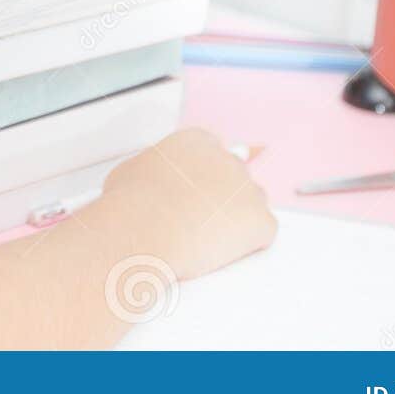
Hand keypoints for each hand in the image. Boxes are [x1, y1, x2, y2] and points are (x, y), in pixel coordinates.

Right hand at [102, 128, 276, 279]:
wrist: (145, 229)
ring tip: (206, 240)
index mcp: (197, 141)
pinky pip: (263, 232)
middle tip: (198, 222)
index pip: (213, 154)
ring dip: (235, 221)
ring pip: (251, 205)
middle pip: (234, 178)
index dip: (204, 179)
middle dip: (221, 199)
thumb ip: (153, 168)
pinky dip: (248, 245)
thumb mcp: (132, 170)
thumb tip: (151, 179)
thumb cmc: (131, 203)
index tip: (196, 196)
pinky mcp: (261, 220)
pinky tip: (221, 251)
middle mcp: (227, 158)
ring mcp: (249, 189)